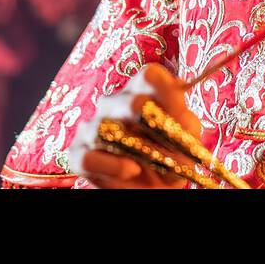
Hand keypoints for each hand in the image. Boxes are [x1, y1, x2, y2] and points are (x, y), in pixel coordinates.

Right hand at [70, 63, 203, 188]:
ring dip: (136, 148)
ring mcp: (92, 128)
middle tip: (173, 143)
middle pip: (131, 101)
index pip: (149, 76)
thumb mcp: (186, 138)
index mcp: (141, 91)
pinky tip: (131, 170)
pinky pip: (88, 157)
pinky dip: (112, 165)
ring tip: (154, 163)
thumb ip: (186, 124)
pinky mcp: (78, 155)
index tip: (182, 113)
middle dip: (155, 124)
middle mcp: (113, 104)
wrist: (154, 187)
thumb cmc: (171, 155)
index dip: (167, 91)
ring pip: (106, 128)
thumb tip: (184, 119)